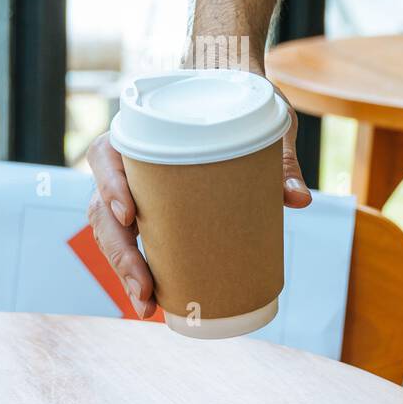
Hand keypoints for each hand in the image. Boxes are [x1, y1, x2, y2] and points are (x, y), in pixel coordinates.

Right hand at [85, 97, 311, 317]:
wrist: (229, 99)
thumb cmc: (235, 104)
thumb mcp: (258, 122)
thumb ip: (278, 158)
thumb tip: (299, 199)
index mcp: (137, 130)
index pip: (105, 156)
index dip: (110, 185)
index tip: (129, 214)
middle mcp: (124, 162)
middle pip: (103, 209)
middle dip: (119, 253)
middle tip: (144, 287)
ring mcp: (131, 190)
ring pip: (110, 233)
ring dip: (123, 271)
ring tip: (146, 305)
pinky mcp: (147, 212)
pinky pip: (130, 242)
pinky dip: (136, 271)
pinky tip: (150, 301)